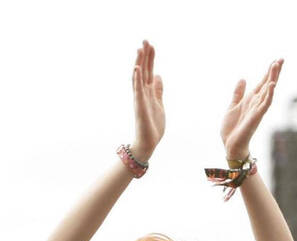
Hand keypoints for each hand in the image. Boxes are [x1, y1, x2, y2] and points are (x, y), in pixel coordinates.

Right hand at [131, 41, 164, 159]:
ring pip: (139, 77)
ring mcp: (140, 98)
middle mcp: (143, 93)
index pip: (149, 71)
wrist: (148, 143)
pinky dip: (137, 79)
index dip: (150, 59)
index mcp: (149, 92)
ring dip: (139, 63)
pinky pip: (137, 90)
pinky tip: (137, 68)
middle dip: (145, 56)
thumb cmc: (153, 126)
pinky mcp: (139, 105)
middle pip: (144, 70)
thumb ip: (158, 90)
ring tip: (140, 49)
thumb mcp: (159, 104)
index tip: (151, 46)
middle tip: (146, 40)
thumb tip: (159, 76)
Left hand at [221, 59, 281, 161]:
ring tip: (277, 65)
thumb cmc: (232, 128)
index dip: (268, 72)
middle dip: (274, 72)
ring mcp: (258, 109)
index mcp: (251, 99)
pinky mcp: (257, 117)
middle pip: (268, 84)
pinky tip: (272, 85)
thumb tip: (243, 79)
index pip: (262, 83)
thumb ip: (238, 93)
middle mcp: (256, 102)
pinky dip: (269, 94)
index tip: (275, 60)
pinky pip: (265, 104)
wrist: (230, 145)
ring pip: (268, 91)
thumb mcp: (233, 106)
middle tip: (281, 58)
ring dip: (273, 78)